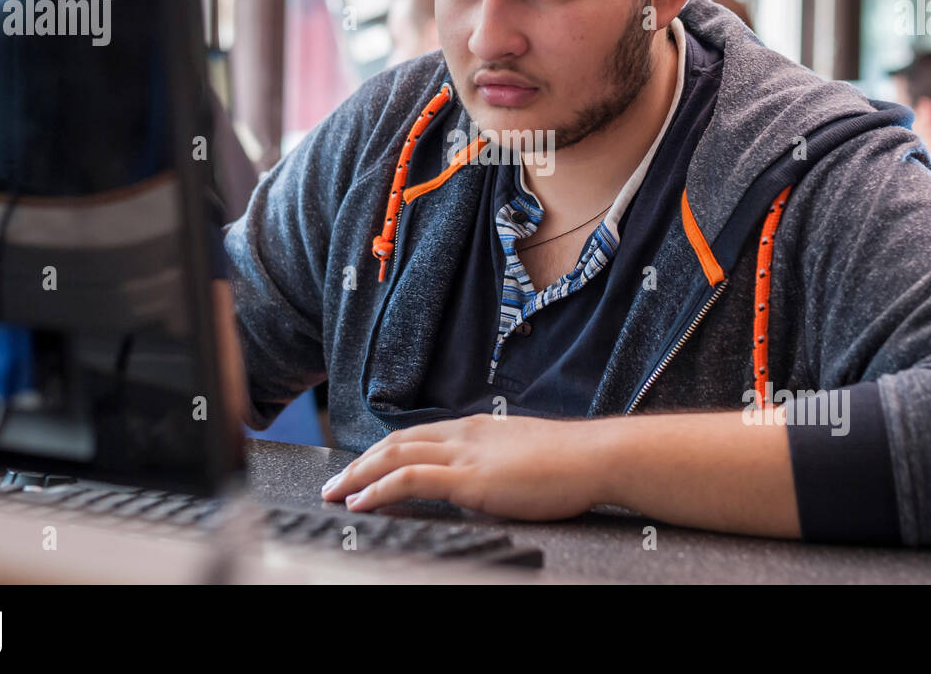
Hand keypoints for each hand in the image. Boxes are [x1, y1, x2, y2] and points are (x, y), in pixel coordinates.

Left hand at [319, 414, 610, 520]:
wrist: (596, 456)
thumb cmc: (572, 462)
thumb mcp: (524, 454)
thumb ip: (498, 462)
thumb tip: (489, 478)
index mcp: (477, 428)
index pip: (417, 435)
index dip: (384, 452)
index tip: (364, 466)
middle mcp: (464, 434)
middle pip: (397, 442)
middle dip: (360, 463)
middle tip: (334, 483)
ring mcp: (465, 454)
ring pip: (394, 457)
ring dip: (358, 475)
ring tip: (334, 493)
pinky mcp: (469, 478)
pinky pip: (410, 479)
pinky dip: (378, 489)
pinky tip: (361, 502)